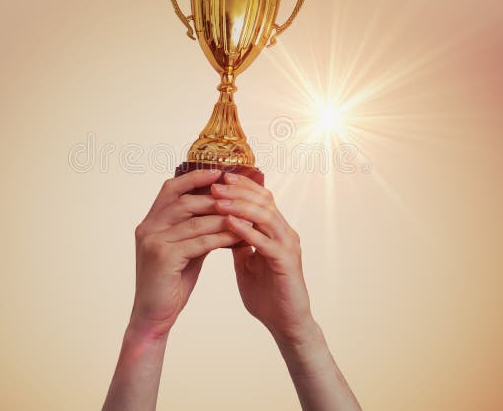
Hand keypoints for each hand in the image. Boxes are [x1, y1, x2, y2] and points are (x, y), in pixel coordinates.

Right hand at [130, 169, 239, 338]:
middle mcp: (148, 228)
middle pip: (184, 201)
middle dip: (214, 197)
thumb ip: (196, 229)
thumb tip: (222, 211)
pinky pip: (199, 242)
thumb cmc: (170, 283)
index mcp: (150, 223)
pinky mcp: (163, 258)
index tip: (219, 172)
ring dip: (223, 217)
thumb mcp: (184, 250)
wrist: (153, 317)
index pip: (170, 189)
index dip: (194, 178)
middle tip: (239, 194)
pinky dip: (221, 237)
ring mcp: (153, 242)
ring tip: (245, 215)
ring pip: (195, 221)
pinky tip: (238, 236)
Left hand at [211, 173, 314, 344]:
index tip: (217, 179)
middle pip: (264, 200)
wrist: (285, 324)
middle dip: (238, 191)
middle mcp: (285, 233)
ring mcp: (288, 246)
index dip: (241, 186)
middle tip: (215, 184)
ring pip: (266, 216)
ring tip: (219, 200)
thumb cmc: (267, 295)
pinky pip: (265, 241)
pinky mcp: (286, 262)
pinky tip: (229, 223)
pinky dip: (246, 230)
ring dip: (241, 206)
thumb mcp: (246, 263)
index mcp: (276, 231)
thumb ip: (238, 243)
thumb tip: (220, 225)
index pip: (260, 198)